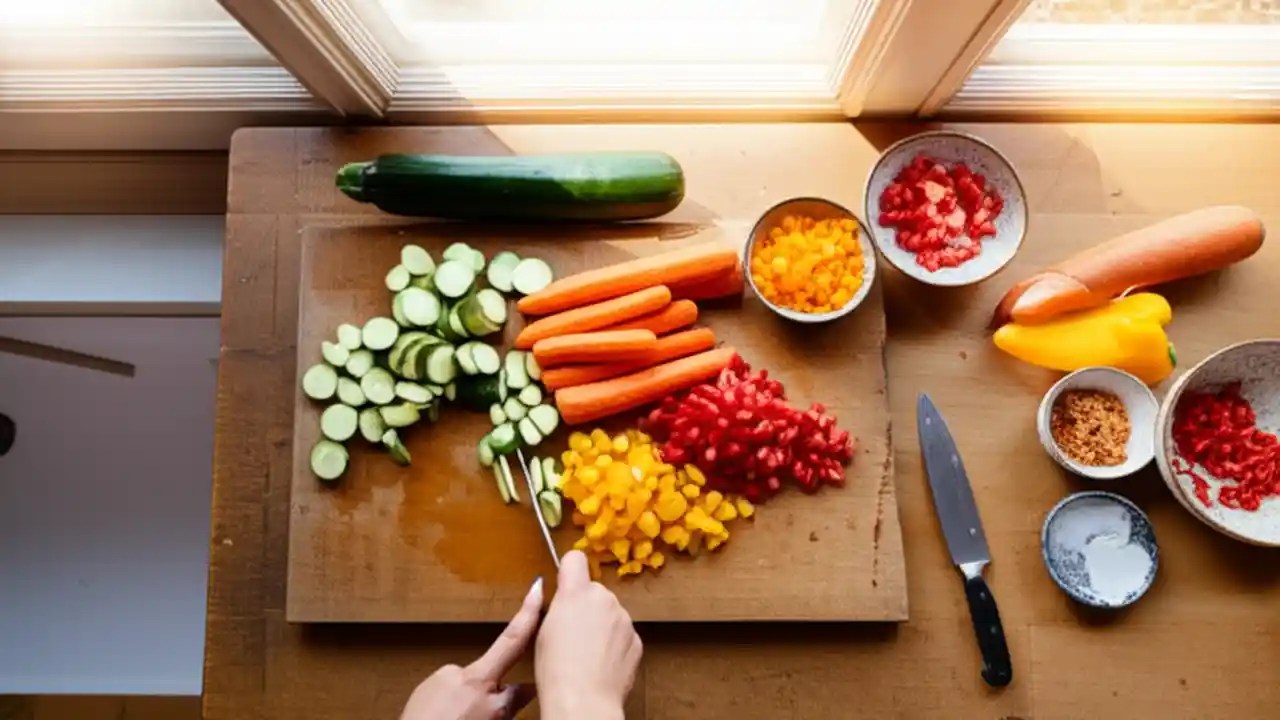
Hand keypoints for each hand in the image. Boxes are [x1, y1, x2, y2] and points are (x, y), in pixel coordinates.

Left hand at [400, 578, 541, 719]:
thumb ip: (509, 703)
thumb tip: (527, 689)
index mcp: (479, 680)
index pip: (512, 640)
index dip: (528, 613)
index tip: (537, 586)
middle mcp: (458, 673)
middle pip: (490, 674)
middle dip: (493, 692)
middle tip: (481, 716)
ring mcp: (438, 679)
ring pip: (468, 688)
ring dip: (469, 704)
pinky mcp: (423, 688)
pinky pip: (448, 694)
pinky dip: (451, 708)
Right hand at [536, 551, 641, 719]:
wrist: (584, 701)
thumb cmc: (555, 669)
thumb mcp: (543, 631)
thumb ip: (558, 605)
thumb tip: (563, 595)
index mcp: (576, 593)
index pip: (575, 558)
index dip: (569, 570)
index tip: (565, 585)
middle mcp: (604, 598)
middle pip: (594, 589)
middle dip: (586, 605)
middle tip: (573, 633)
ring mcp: (624, 618)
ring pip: (611, 613)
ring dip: (602, 625)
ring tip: (588, 654)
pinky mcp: (636, 639)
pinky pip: (623, 634)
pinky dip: (614, 644)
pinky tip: (602, 664)